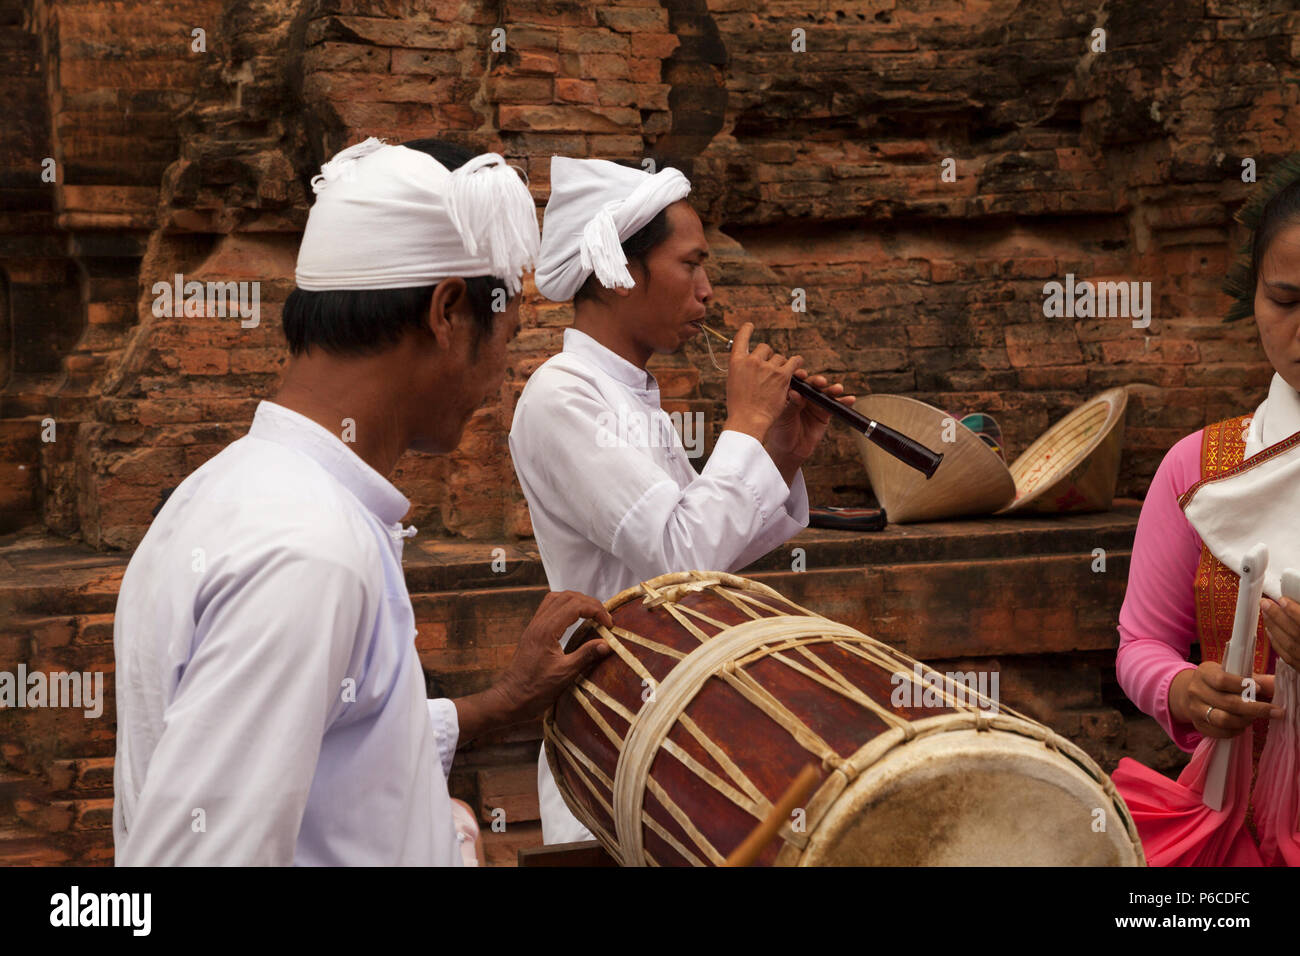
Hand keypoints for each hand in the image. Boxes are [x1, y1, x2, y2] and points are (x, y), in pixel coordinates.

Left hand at [454, 591, 612, 741]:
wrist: (510, 698)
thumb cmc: (535, 689)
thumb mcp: (564, 674)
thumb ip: (586, 655)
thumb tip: (608, 644)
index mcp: (546, 630)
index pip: (575, 605)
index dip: (596, 610)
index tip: (609, 624)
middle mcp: (539, 623)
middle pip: (567, 596)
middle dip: (589, 603)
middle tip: (605, 617)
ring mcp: (534, 626)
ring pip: (557, 599)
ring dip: (577, 601)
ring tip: (592, 614)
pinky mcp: (533, 632)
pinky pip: (549, 608)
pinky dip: (565, 607)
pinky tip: (574, 619)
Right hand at [723, 322, 802, 443]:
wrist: (748, 420)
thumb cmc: (740, 407)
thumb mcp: (733, 384)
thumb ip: (742, 370)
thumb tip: (748, 362)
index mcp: (736, 362)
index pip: (741, 339)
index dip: (747, 330)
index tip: (750, 326)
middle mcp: (752, 361)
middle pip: (765, 348)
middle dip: (768, 357)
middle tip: (769, 370)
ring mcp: (768, 367)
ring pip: (779, 357)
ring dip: (781, 366)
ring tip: (779, 379)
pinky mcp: (782, 375)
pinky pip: (793, 361)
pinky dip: (796, 363)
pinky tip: (797, 364)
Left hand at [763, 369, 855, 480]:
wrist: (791, 450)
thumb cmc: (781, 432)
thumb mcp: (785, 417)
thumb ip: (792, 405)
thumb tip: (795, 392)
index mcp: (790, 393)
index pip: (796, 381)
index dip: (799, 376)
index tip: (802, 375)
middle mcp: (804, 396)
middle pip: (812, 385)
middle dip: (817, 381)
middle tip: (821, 382)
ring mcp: (815, 403)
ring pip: (825, 393)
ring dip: (832, 389)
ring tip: (838, 389)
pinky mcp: (825, 413)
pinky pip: (835, 406)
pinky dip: (843, 402)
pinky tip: (850, 399)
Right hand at [1168, 661, 1280, 738]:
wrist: (1194, 694)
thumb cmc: (1221, 683)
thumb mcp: (1234, 674)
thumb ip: (1257, 679)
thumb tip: (1276, 683)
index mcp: (1204, 673)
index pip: (1221, 680)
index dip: (1242, 685)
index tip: (1259, 689)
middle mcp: (1195, 690)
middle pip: (1227, 702)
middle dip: (1255, 708)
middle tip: (1275, 712)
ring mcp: (1195, 709)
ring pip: (1223, 719)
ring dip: (1245, 720)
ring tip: (1253, 717)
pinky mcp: (1198, 725)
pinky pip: (1220, 733)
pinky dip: (1236, 730)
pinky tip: (1242, 725)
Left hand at [1262, 595, 1299, 670]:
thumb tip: (1299, 605)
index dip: (1295, 612)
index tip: (1283, 600)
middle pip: (1296, 633)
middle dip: (1278, 617)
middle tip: (1265, 603)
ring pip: (1289, 645)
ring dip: (1275, 627)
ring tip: (1265, 613)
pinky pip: (1288, 657)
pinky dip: (1277, 643)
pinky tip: (1270, 632)